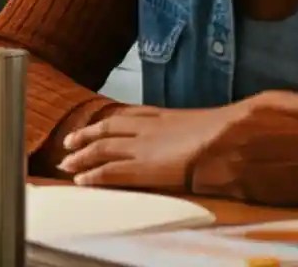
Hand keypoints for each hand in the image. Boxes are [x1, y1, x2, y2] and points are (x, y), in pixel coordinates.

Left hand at [59, 91, 297, 197]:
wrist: (229, 141)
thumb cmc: (231, 131)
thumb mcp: (218, 119)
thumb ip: (208, 123)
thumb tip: (222, 125)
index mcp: (166, 115)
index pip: (129, 116)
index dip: (108, 122)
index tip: (94, 125)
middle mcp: (148, 128)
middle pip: (108, 129)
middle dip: (86, 136)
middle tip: (68, 143)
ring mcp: (143, 147)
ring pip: (101, 149)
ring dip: (81, 156)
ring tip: (66, 164)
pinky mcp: (142, 168)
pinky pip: (110, 172)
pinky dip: (92, 176)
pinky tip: (80, 181)